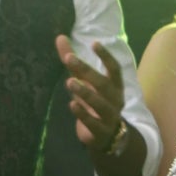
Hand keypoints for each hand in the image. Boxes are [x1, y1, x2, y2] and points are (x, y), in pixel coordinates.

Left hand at [59, 37, 127, 153]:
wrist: (107, 138)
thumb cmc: (95, 104)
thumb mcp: (85, 83)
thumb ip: (74, 64)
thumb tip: (60, 38)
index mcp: (115, 86)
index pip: (114, 69)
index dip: (106, 56)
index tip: (94, 43)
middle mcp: (116, 100)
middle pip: (104, 84)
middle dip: (87, 71)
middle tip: (69, 59)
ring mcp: (110, 117)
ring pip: (100, 103)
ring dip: (85, 92)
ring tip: (69, 82)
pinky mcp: (101, 131)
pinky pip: (93, 122)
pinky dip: (82, 114)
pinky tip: (72, 105)